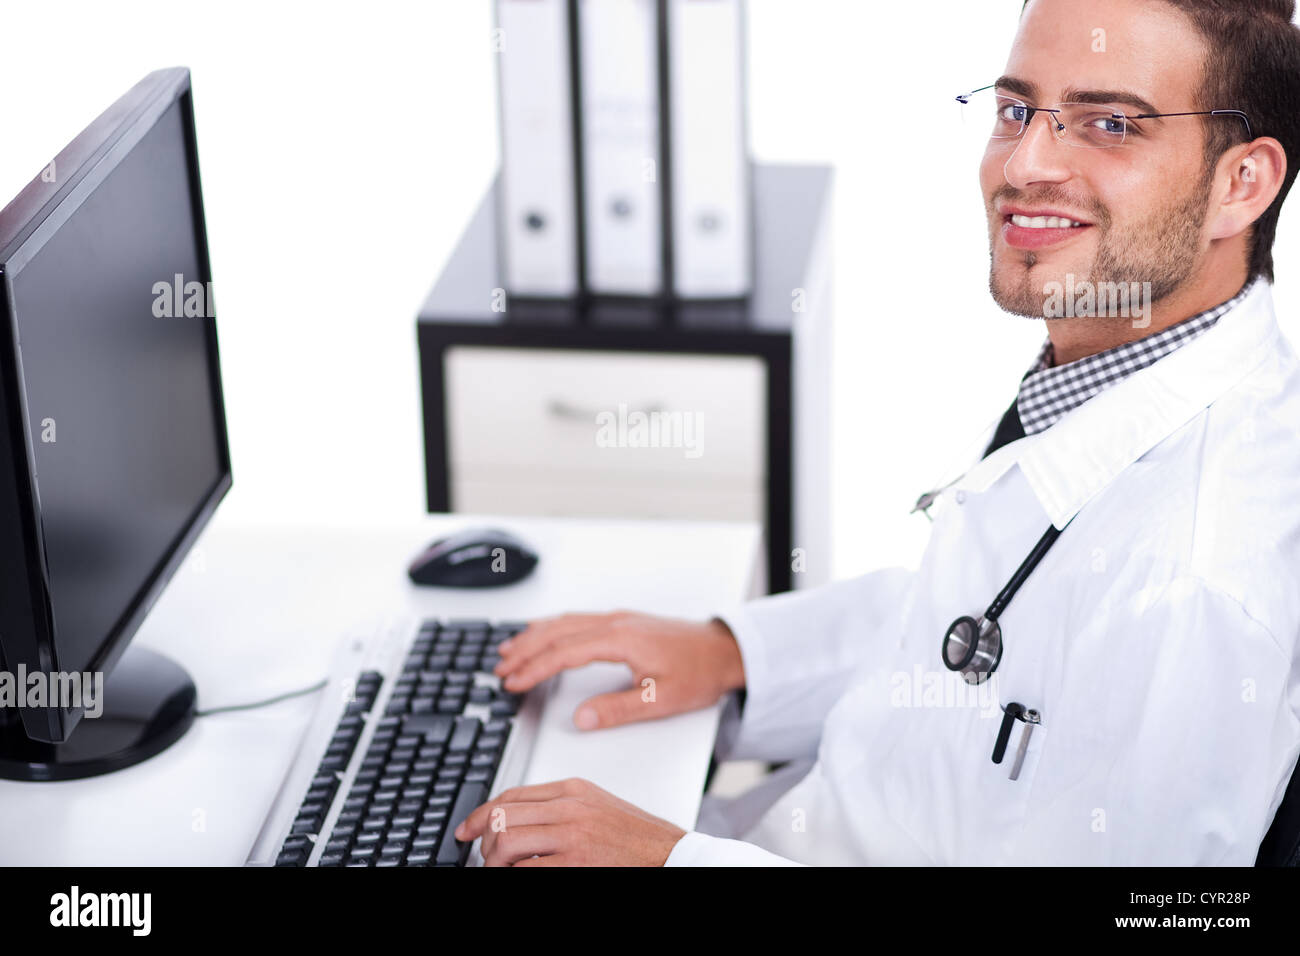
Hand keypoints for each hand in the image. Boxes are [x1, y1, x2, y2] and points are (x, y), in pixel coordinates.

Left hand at [455, 777, 686, 865]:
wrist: (670, 854)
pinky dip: (513, 875)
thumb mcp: (595, 805)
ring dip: (493, 863)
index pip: (509, 795)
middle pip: (501, 816)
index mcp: (571, 790)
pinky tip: (516, 878)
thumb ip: (559, 806)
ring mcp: (572, 836)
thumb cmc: (636, 836)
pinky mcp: (575, 864)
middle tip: (484, 859)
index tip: (466, 831)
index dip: (479, 814)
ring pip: (505, 843)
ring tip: (500, 872)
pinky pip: (525, 870)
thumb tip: (517, 818)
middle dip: (482, 841)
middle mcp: (568, 808)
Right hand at [493, 610, 745, 729]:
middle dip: (525, 649)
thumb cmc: (699, 673)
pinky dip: (552, 627)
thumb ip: (618, 709)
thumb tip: (581, 719)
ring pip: (565, 622)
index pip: (564, 653)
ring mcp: (618, 619)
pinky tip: (543, 633)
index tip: (512, 683)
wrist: (724, 651)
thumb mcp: (661, 700)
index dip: (535, 668)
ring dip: (534, 635)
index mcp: (621, 640)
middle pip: (557, 631)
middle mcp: (616, 623)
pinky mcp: (623, 622)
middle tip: (499, 668)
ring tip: (508, 650)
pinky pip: (577, 619)